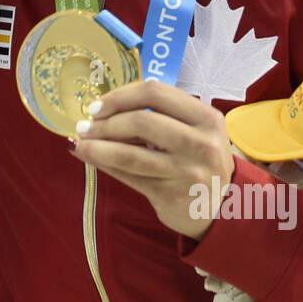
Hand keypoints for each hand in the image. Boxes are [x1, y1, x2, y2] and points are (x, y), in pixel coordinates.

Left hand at [69, 80, 233, 239]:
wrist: (222, 208)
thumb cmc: (200, 160)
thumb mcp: (195, 132)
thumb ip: (161, 116)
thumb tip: (105, 107)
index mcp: (206, 118)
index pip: (156, 92)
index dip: (121, 95)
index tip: (99, 105)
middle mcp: (200, 143)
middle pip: (141, 122)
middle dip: (106, 123)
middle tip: (85, 126)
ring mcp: (186, 172)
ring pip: (130, 154)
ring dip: (97, 147)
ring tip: (80, 143)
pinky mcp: (171, 195)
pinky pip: (128, 176)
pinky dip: (104, 165)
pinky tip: (89, 158)